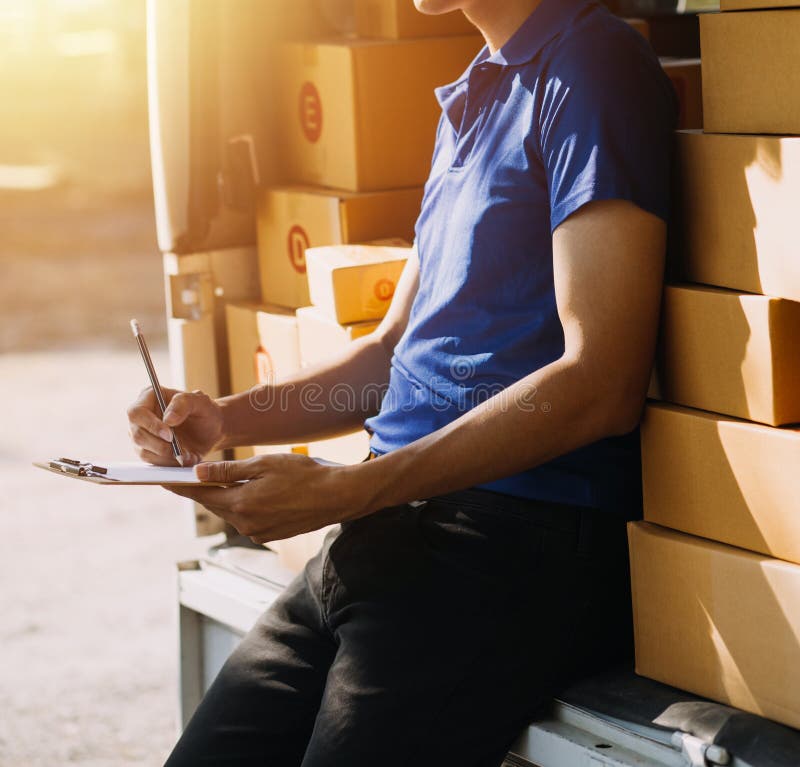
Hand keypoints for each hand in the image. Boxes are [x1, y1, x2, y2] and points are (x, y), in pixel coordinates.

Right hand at [127, 387, 224, 465]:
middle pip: (138, 435)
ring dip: (167, 456)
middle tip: (181, 449)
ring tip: (188, 453)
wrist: (212, 430)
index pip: (137, 413)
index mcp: (149, 397)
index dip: (151, 425)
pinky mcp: (148, 451)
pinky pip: (153, 462)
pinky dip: (170, 463)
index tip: (170, 435)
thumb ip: (183, 404)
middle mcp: (141, 417)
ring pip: (144, 452)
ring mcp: (142, 435)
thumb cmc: (205, 411)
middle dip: (160, 445)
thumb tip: (167, 420)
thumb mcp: (200, 401)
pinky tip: (185, 458)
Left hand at [167, 453, 367, 542]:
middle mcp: (245, 523)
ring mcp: (258, 532)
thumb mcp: (263, 465)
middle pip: (215, 504)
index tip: (163, 479)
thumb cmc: (304, 474)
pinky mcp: (270, 535)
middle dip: (202, 490)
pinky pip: (248, 519)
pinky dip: (244, 506)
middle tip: (188, 476)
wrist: (337, 496)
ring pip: (232, 511)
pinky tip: (252, 493)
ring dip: (226, 497)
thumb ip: (228, 471)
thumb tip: (198, 473)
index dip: (181, 485)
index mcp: (241, 504)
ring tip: (223, 481)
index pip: (201, 494)